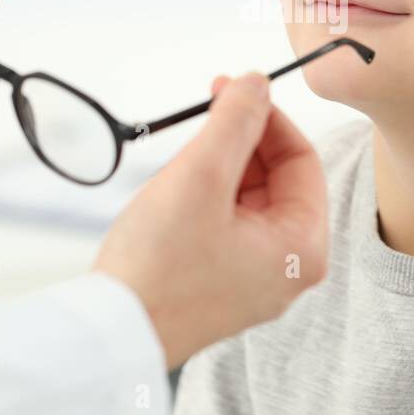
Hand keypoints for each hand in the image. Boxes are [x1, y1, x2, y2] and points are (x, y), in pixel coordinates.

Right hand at [94, 72, 328, 368]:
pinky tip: (176, 187)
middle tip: (206, 106)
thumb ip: (234, 122)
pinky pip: (228, 222)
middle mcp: (288, 268)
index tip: (231, 89)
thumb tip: (256, 81)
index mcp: (303, 247)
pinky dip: (207, 194)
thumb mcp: (200, 176)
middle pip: (277, 177)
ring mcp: (256, 278)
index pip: (301, 158)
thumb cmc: (158, 265)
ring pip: (249, 197)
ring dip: (221, 164)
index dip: (267, 116)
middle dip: (242, 138)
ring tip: (182, 154)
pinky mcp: (223, 282)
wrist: (110, 332)